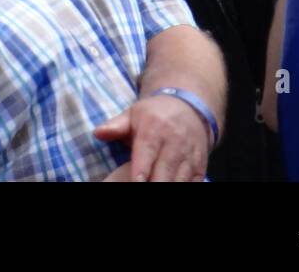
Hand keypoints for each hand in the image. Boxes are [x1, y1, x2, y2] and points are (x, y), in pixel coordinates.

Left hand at [93, 96, 209, 181]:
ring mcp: (189, 155)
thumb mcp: (132, 114)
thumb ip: (115, 126)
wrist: (189, 108)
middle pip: (164, 171)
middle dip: (154, 184)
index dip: (141, 170)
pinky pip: (195, 182)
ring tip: (155, 190)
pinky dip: (184, 186)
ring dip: (168, 186)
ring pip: (180, 180)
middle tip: (142, 187)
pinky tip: (173, 187)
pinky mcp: (201, 165)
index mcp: (153, 128)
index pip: (147, 152)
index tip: (136, 181)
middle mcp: (174, 142)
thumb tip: (97, 133)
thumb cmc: (154, 115)